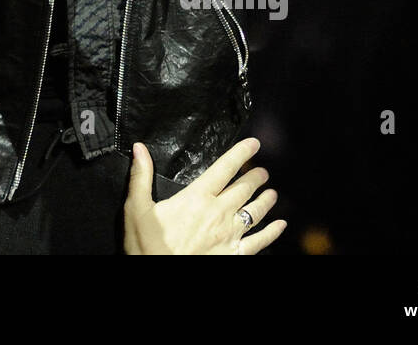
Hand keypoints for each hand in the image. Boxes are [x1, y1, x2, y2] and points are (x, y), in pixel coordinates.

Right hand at [123, 138, 285, 254]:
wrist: (158, 274)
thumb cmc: (146, 245)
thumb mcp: (136, 207)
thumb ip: (140, 176)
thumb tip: (139, 148)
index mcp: (197, 197)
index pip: (224, 168)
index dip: (240, 153)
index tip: (253, 143)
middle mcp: (218, 212)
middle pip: (244, 188)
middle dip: (255, 177)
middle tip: (262, 171)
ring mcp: (229, 235)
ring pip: (254, 212)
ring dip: (266, 200)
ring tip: (272, 193)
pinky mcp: (234, 254)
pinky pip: (259, 241)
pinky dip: (272, 232)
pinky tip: (280, 226)